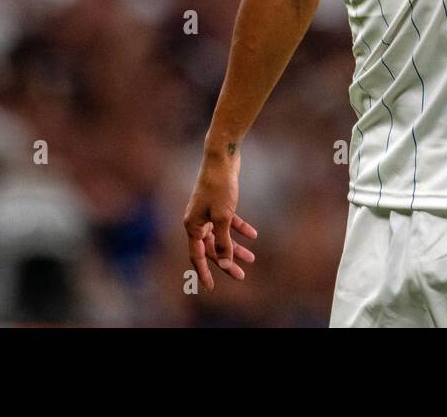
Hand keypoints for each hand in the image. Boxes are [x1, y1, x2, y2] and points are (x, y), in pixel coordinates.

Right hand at [182, 150, 257, 290]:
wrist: (222, 158)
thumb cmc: (220, 187)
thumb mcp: (223, 218)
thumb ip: (223, 243)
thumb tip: (225, 265)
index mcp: (192, 226)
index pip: (197, 256)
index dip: (204, 272)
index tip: (210, 288)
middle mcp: (197, 220)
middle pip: (211, 249)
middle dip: (226, 262)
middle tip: (242, 276)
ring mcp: (207, 212)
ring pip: (221, 236)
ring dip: (235, 248)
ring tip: (252, 258)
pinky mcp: (219, 204)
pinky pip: (228, 222)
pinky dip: (240, 229)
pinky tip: (253, 235)